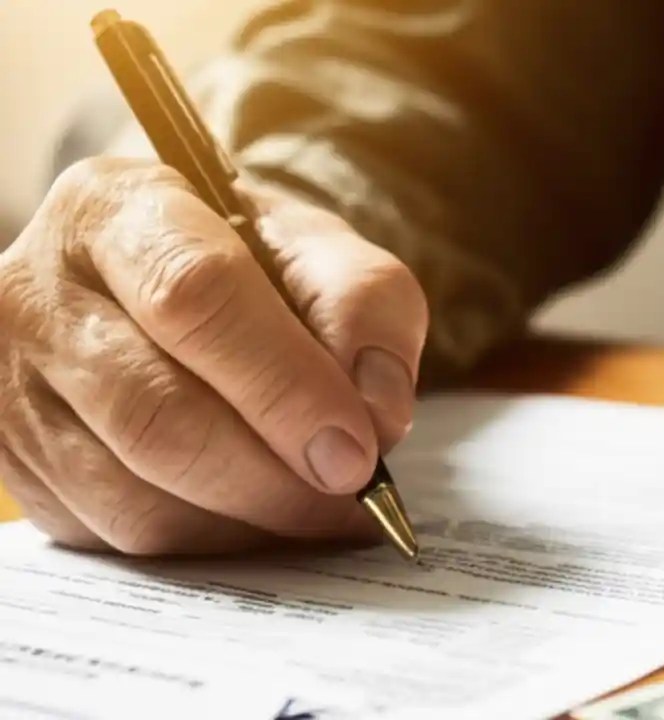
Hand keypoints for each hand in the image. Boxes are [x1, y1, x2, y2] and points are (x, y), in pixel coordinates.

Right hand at [0, 158, 427, 554]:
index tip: (355, 450)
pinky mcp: (14, 466)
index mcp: (115, 210)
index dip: (284, 385)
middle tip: (351, 497)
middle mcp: (35, 294)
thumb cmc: (245, 262)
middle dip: (272, 476)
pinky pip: (116, 536)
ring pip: (132, 494)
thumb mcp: (319, 249)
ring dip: (246, 521)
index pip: (193, 295)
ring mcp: (7, 389)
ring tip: (318, 510)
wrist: (158, 282)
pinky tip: (257, 516)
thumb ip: (365, 308)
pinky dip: (205, 543)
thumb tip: (377, 416)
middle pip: (155, 413)